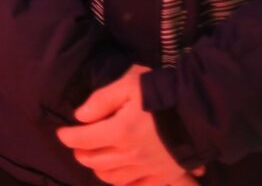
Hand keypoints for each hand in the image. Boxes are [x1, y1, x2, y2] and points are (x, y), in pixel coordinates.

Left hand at [57, 65, 200, 184]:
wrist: (199, 111)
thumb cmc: (161, 93)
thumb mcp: (127, 85)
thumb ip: (100, 100)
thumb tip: (80, 116)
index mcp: (119, 132)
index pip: (82, 140)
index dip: (68, 136)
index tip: (62, 132)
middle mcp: (130, 155)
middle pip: (94, 161)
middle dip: (80, 153)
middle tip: (77, 145)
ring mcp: (147, 168)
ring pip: (112, 177)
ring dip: (97, 169)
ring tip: (94, 158)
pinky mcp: (163, 175)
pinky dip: (122, 183)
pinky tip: (119, 174)